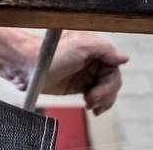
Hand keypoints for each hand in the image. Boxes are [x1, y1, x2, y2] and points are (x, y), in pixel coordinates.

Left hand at [2, 30, 127, 115]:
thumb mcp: (80, 45)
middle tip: (91, 99)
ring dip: (103, 100)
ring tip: (90, 105)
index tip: (100, 88)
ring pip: (107, 89)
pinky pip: (97, 95)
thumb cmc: (51, 54)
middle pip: (113, 79)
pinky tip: (92, 108)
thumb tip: (124, 58)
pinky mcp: (80, 85)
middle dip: (106, 92)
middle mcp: (93, 59)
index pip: (115, 65)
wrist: (28, 67)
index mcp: (94, 47)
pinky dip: (98, 103)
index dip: (111, 79)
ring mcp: (87, 73)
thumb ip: (104, 49)